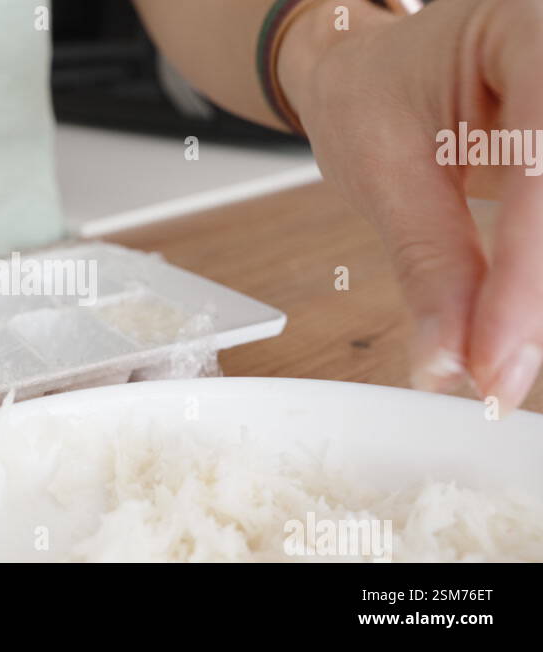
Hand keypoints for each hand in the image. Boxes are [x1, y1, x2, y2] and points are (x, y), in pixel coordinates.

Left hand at [281, 0, 542, 413]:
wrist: (368, 75)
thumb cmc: (367, 95)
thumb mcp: (381, 170)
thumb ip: (428, 261)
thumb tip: (452, 359)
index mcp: (527, 29)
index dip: (526, 273)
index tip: (493, 358)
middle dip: (536, 295)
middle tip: (497, 376)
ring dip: (541, 301)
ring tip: (499, 360)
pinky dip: (537, 285)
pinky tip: (515, 323)